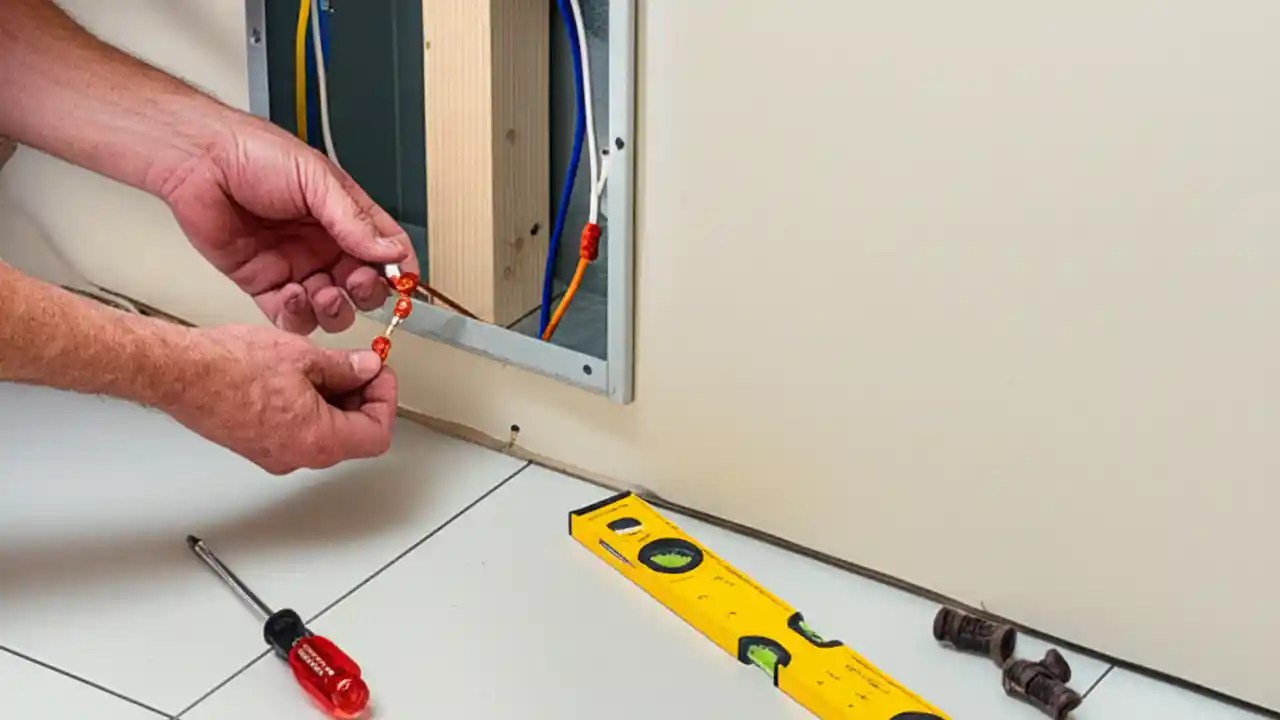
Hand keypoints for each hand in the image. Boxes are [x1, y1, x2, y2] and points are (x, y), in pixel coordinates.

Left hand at [158, 113, 417, 334]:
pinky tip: (292, 295)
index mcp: (344, 215)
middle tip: (356, 283)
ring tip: (324, 294)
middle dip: (366, 293)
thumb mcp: (315, 179)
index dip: (399, 269)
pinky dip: (297, 316)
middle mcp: (324, 244)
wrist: (197, 160)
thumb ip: (354, 220)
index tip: (405, 284)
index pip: (386, 248)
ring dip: (334, 310)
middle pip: (363, 286)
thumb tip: (391, 251)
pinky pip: (290, 315)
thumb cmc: (253, 153)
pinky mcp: (264, 283)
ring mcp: (295, 266)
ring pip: (331, 308)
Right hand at [167, 324, 396, 474]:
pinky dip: (312, 406)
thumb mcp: (304, 356)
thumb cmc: (229, 367)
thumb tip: (368, 368)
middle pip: (354, 436)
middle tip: (360, 365)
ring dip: (337, 400)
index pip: (377, 434)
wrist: (179, 373)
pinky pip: (300, 431)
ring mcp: (276, 455)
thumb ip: (346, 367)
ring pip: (327, 433)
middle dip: (363, 397)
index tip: (380, 374)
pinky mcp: (259, 446)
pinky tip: (302, 376)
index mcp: (317, 441)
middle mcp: (298, 457)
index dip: (385, 400)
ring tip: (327, 365)